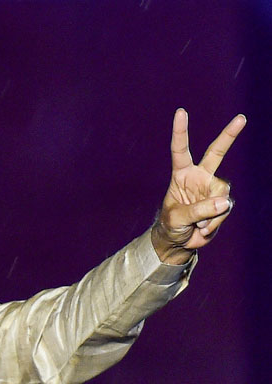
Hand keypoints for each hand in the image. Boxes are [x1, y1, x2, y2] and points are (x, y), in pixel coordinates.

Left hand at [151, 108, 245, 264]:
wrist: (180, 241)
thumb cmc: (171, 225)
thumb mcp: (177, 218)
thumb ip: (197, 210)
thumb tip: (224, 201)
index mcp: (181, 174)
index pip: (181, 150)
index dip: (180, 131)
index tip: (181, 112)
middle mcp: (199, 177)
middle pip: (217, 153)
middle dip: (229, 135)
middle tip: (241, 118)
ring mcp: (213, 189)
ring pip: (221, 192)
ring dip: (208, 212)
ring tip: (196, 223)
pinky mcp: (223, 203)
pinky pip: (224, 208)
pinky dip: (214, 221)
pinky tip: (204, 227)